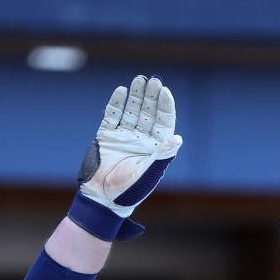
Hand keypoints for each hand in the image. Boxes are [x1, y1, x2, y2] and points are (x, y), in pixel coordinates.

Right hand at [69, 75, 181, 240]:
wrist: (101, 199)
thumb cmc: (128, 191)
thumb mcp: (147, 174)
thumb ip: (162, 156)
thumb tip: (177, 138)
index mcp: (154, 148)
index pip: (163, 122)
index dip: (165, 106)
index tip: (164, 92)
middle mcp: (141, 140)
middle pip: (148, 113)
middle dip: (151, 96)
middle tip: (153, 80)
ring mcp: (123, 137)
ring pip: (131, 111)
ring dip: (135, 96)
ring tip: (139, 80)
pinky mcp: (107, 137)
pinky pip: (112, 116)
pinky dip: (116, 104)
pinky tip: (121, 91)